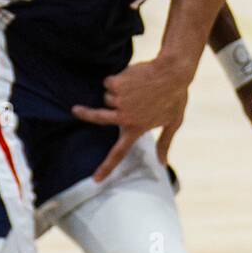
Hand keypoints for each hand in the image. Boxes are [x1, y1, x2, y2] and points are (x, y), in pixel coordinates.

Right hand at [73, 56, 191, 181]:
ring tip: (137, 87)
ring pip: (108, 96)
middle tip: (75, 110)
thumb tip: (163, 163)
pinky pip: (108, 82)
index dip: (106, 167)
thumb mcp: (173, 122)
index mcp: (137, 128)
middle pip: (98, 118)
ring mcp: (118, 100)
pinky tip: (133, 77)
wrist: (172, 72)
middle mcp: (124, 117)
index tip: (95, 179)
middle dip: (84, 114)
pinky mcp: (115, 84)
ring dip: (118, 91)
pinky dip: (118, 79)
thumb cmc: (175, 97)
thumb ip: (164, 143)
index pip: (119, 153)